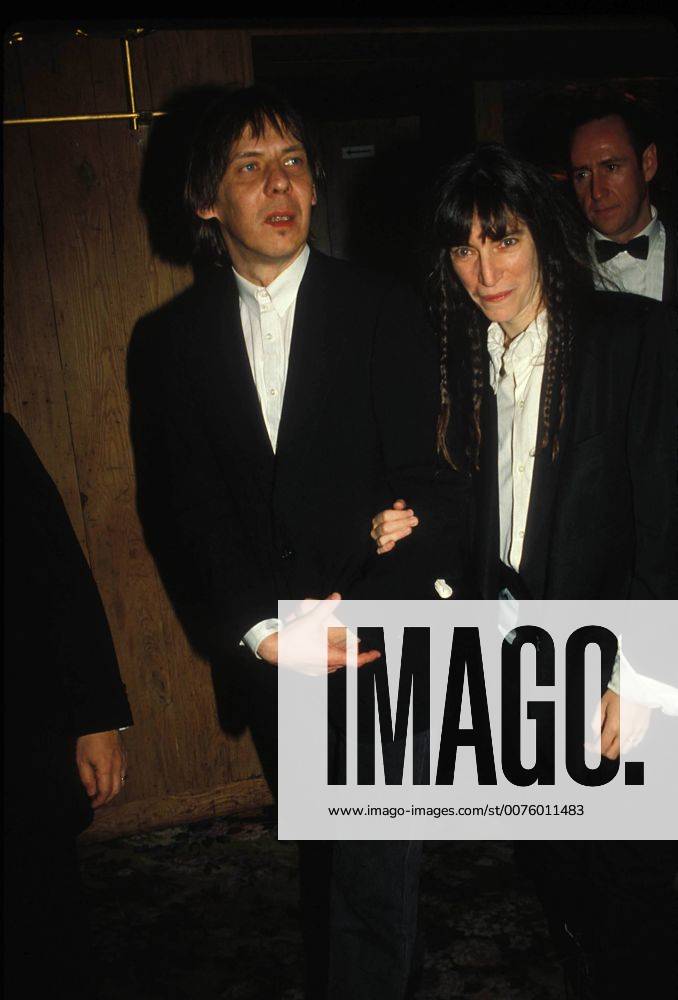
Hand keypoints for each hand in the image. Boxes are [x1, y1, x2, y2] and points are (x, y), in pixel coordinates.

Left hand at [76, 729, 126, 807]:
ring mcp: (123, 760)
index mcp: (106, 768)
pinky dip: (118, 780)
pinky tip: (111, 780)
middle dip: (107, 799)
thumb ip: (87, 778)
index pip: (106, 792)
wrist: (101, 721)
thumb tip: (92, 792)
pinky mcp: (124, 755)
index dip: (99, 801)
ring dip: (113, 791)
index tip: (93, 805)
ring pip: (122, 782)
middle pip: (116, 789)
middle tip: (98, 802)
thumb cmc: (89, 739)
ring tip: (103, 793)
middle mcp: (117, 766)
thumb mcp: (82, 760)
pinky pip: (124, 772)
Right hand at [257, 593, 380, 674]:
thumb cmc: (291, 637)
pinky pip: (324, 667)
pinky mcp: (308, 671)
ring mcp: (316, 671)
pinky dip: (328, 658)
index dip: (367, 657)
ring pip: (335, 664)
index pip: (355, 661)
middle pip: (345, 660)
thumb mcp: (310, 619)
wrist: (271, 649)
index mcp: (329, 657)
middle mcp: (325, 667)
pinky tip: (323, 649)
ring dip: (339, 655)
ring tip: (339, 644)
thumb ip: (325, 607)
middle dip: (351, 651)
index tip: (376, 653)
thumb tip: (337, 596)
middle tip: (354, 641)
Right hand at [370, 499, 418, 553]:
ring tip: (409, 529)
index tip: (411, 513)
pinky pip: (381, 549)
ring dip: (398, 534)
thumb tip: (398, 505)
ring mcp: (377, 539)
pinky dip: (386, 547)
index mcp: (377, 519)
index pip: (385, 516)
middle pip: (385, 527)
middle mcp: (375, 529)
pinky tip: (393, 543)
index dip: (399, 514)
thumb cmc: (398, 519)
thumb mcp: (399, 510)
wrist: (397, 529)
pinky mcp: (381, 548)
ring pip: (383, 539)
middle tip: (414, 521)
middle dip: (401, 523)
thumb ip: (400, 506)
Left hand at [586, 689, 651, 760]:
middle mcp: (626, 733)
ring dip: (615, 747)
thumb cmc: (619, 693)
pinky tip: (622, 733)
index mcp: (614, 727)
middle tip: (598, 742)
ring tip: (611, 737)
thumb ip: (596, 722)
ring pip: (624, 750)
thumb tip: (595, 734)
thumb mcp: (601, 705)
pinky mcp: (643, 730)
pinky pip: (634, 743)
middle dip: (603, 750)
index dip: (592, 748)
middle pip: (612, 753)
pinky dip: (626, 742)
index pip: (601, 747)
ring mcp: (636, 733)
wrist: (637, 687)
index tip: (588, 744)